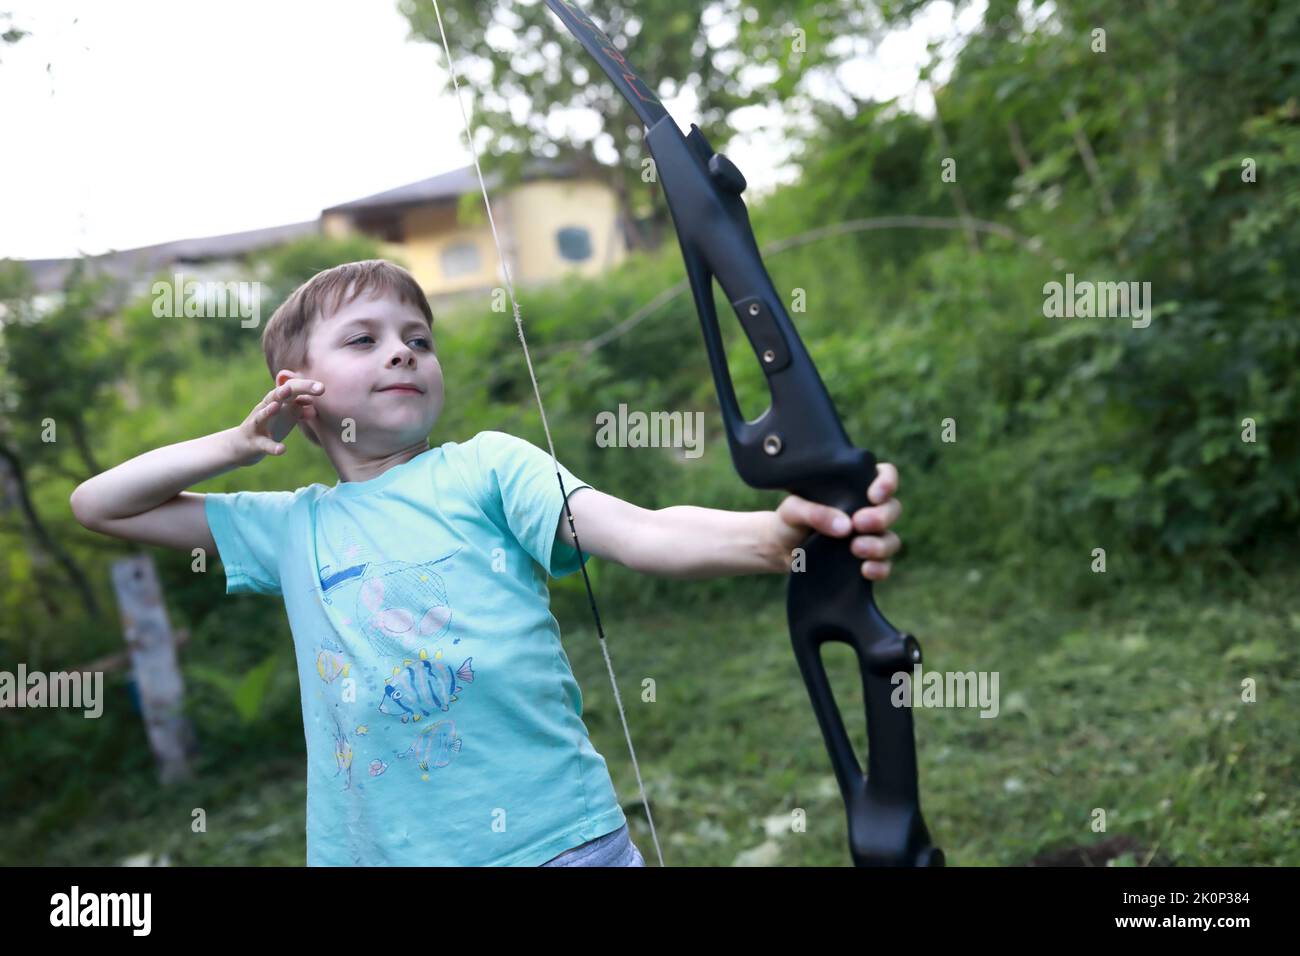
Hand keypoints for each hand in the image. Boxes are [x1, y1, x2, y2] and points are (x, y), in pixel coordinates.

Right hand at [228, 374, 324, 466]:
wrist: (242, 446)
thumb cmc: (269, 427)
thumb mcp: (286, 417)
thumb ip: (299, 409)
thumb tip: (313, 405)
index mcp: (276, 401)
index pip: (291, 388)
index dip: (306, 386)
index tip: (322, 388)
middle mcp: (265, 408)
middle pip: (279, 394)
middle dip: (298, 389)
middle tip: (318, 388)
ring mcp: (257, 424)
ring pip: (262, 415)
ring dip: (269, 410)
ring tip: (277, 406)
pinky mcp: (254, 442)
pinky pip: (264, 444)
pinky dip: (272, 447)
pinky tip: (282, 450)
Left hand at [771, 463, 901, 579]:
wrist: (779, 550)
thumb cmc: (788, 521)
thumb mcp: (793, 510)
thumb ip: (814, 512)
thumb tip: (846, 527)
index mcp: (854, 488)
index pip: (884, 475)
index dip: (887, 483)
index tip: (873, 496)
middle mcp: (867, 511)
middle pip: (893, 509)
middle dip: (881, 517)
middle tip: (858, 523)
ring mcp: (868, 537)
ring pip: (891, 539)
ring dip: (879, 545)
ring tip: (856, 548)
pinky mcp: (865, 561)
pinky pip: (884, 566)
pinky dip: (880, 569)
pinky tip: (864, 570)